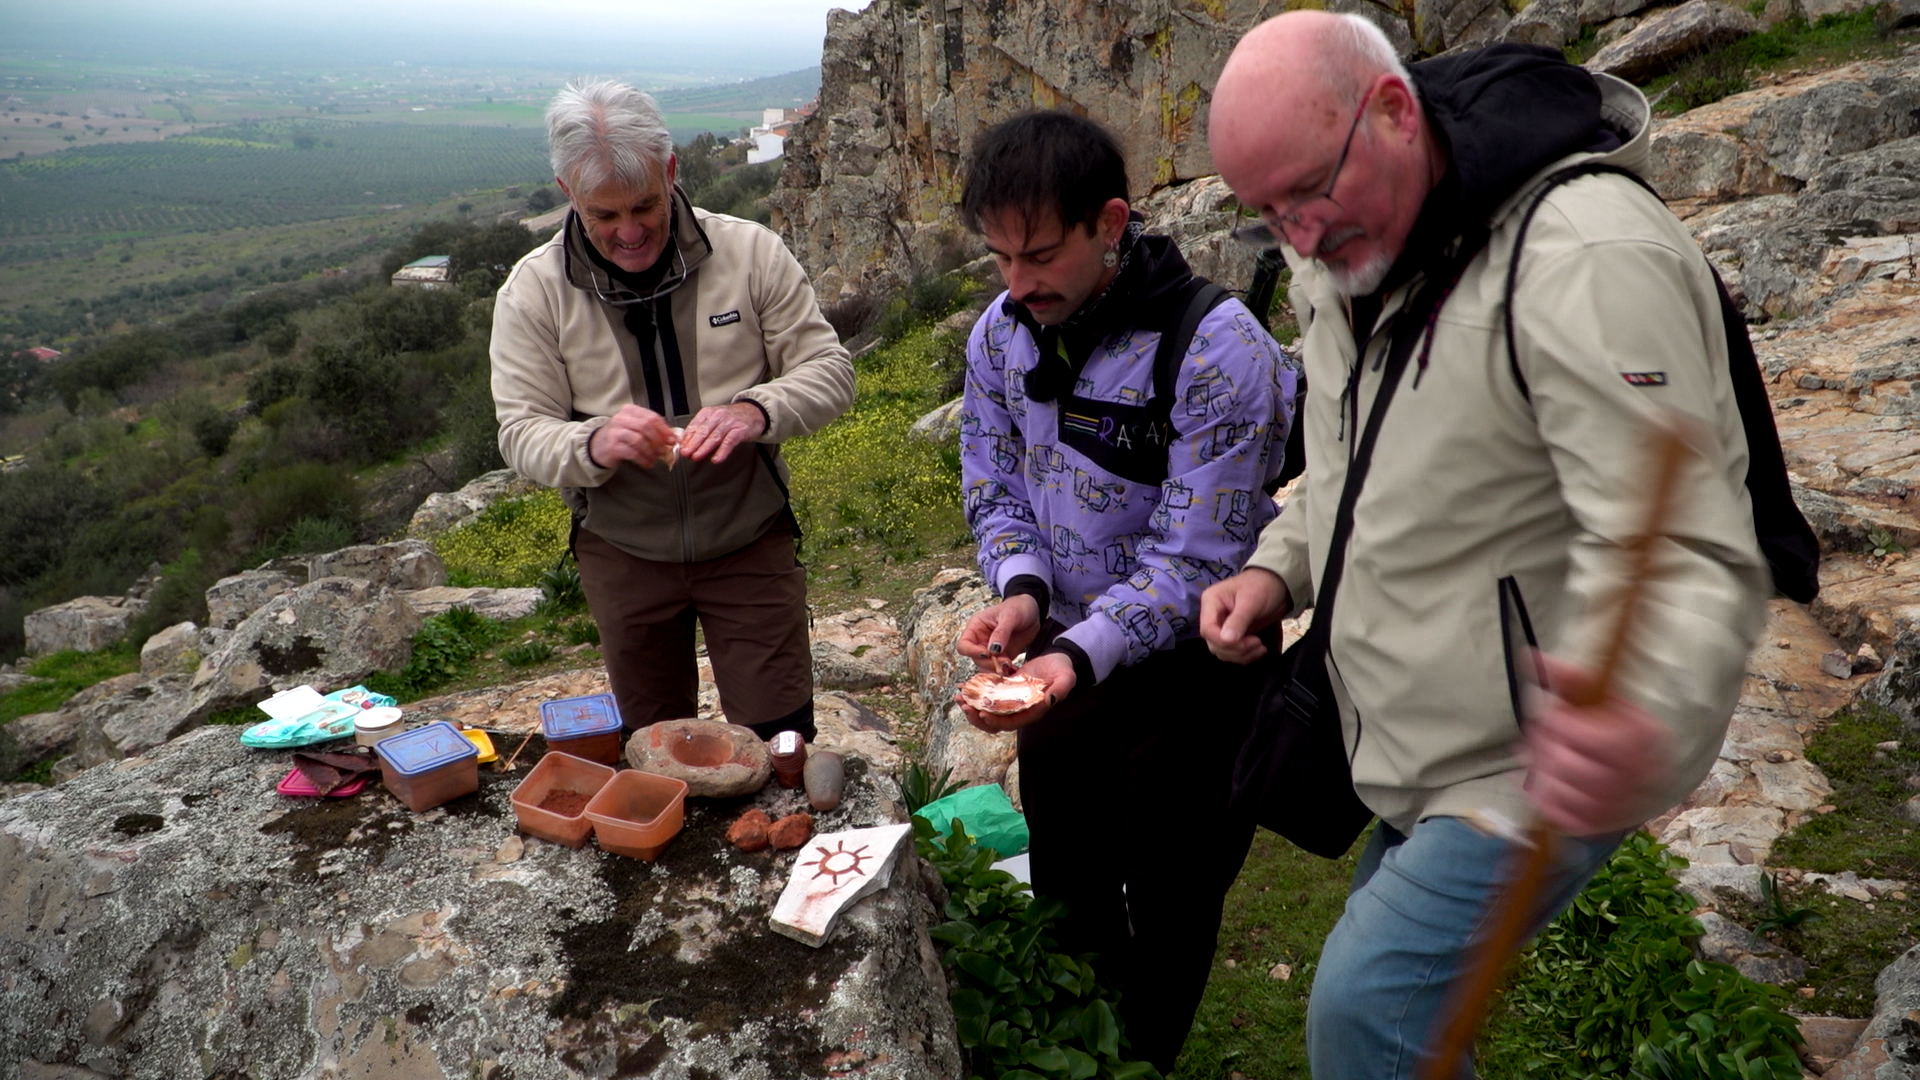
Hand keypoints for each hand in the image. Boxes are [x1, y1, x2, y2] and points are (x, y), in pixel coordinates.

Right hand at [589, 404, 675, 468]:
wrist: (597, 445)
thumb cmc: (620, 436)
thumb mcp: (633, 427)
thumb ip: (651, 429)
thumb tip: (671, 437)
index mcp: (629, 410)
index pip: (651, 417)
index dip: (664, 429)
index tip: (672, 439)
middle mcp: (621, 419)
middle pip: (646, 427)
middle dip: (659, 440)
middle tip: (664, 449)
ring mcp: (615, 432)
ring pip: (640, 440)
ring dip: (651, 451)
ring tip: (655, 458)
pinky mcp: (612, 447)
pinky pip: (633, 452)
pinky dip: (643, 459)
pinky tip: (647, 463)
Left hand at [677, 402, 766, 463]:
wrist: (752, 412)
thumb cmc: (730, 418)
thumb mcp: (713, 420)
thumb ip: (700, 430)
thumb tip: (685, 444)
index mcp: (707, 413)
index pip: (694, 426)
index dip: (686, 439)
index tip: (681, 448)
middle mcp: (717, 416)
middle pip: (703, 431)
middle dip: (692, 444)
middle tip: (685, 453)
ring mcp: (729, 423)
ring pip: (714, 437)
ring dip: (704, 448)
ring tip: (696, 457)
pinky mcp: (740, 430)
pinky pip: (729, 442)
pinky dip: (722, 451)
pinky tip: (716, 459)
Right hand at [956, 594, 1042, 671]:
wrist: (1032, 613)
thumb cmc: (1018, 608)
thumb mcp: (1010, 616)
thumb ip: (1001, 632)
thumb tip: (993, 650)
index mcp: (976, 627)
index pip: (964, 645)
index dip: (972, 652)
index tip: (988, 654)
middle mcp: (980, 640)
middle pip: (975, 659)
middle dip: (989, 663)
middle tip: (1005, 662)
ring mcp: (991, 650)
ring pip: (986, 667)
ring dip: (997, 669)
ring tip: (1010, 666)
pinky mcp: (1002, 657)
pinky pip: (999, 668)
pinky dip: (1005, 671)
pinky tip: (1014, 669)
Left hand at [957, 651, 1075, 733]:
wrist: (1059, 659)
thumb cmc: (1063, 670)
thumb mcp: (1066, 678)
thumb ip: (1060, 689)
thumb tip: (1050, 700)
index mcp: (1032, 711)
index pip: (1011, 722)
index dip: (996, 721)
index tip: (982, 713)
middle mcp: (1019, 709)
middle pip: (994, 721)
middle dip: (977, 716)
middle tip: (964, 705)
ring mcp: (1010, 700)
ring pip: (987, 709)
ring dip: (972, 705)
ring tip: (959, 695)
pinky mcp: (1004, 689)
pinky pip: (987, 694)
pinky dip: (975, 692)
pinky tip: (963, 685)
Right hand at [1201, 568, 1290, 664]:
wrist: (1277, 585)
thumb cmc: (1262, 586)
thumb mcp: (1251, 601)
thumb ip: (1239, 620)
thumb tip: (1226, 640)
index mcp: (1211, 602)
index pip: (1207, 629)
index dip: (1222, 641)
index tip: (1245, 642)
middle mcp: (1213, 616)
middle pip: (1214, 643)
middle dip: (1236, 649)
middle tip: (1257, 643)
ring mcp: (1222, 627)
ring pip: (1223, 651)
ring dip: (1242, 655)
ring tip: (1261, 647)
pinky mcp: (1233, 636)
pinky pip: (1233, 653)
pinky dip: (1246, 656)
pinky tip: (1260, 650)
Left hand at [1522, 652, 1671, 835]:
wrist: (1633, 754)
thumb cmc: (1608, 718)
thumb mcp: (1595, 692)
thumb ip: (1568, 676)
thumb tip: (1532, 656)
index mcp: (1643, 737)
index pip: (1592, 739)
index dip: (1560, 726)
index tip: (1551, 716)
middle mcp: (1641, 774)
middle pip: (1575, 770)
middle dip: (1545, 752)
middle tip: (1538, 738)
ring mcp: (1625, 803)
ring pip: (1569, 798)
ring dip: (1542, 776)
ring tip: (1539, 758)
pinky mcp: (1607, 823)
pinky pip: (1570, 821)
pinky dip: (1548, 803)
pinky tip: (1542, 783)